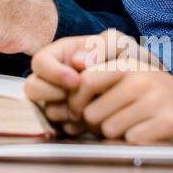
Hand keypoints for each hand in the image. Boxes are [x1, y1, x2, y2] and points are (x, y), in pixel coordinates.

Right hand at [26, 29, 163, 131]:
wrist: (140, 86)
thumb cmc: (125, 60)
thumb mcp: (118, 44)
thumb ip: (103, 45)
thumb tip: (79, 61)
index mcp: (60, 56)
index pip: (40, 62)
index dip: (53, 72)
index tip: (75, 80)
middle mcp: (53, 79)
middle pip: (33, 87)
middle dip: (52, 93)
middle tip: (76, 96)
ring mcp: (57, 100)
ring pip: (44, 108)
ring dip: (62, 112)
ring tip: (83, 112)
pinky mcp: (66, 120)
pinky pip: (58, 127)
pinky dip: (72, 127)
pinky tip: (88, 125)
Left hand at [27, 29, 172, 141]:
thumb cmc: (160, 97)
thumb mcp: (133, 79)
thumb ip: (101, 84)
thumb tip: (61, 104)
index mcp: (128, 66)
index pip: (85, 81)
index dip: (76, 101)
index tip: (80, 113)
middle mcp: (141, 79)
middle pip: (93, 113)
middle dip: (97, 125)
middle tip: (114, 124)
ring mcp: (156, 100)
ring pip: (110, 130)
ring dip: (117, 135)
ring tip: (136, 126)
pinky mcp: (169, 123)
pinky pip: (133, 141)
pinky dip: (137, 143)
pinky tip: (151, 135)